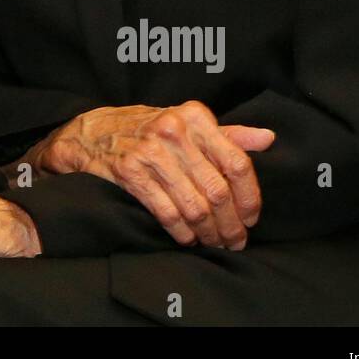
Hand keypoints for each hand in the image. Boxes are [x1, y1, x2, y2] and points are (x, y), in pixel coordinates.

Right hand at [20, 101, 274, 249]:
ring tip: (213, 243)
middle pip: (217, 190)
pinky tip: (188, 239)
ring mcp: (150, 151)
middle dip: (230, 224)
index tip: (251, 218)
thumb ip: (228, 134)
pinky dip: (182, 232)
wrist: (91, 133)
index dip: (249, 197)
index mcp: (194, 116)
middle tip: (235, 241)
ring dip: (208, 233)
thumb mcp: (187, 123)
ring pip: (194, 205)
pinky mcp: (130, 172)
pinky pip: (167, 212)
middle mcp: (173, 130)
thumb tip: (268, 139)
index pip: (236, 162)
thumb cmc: (147, 129)